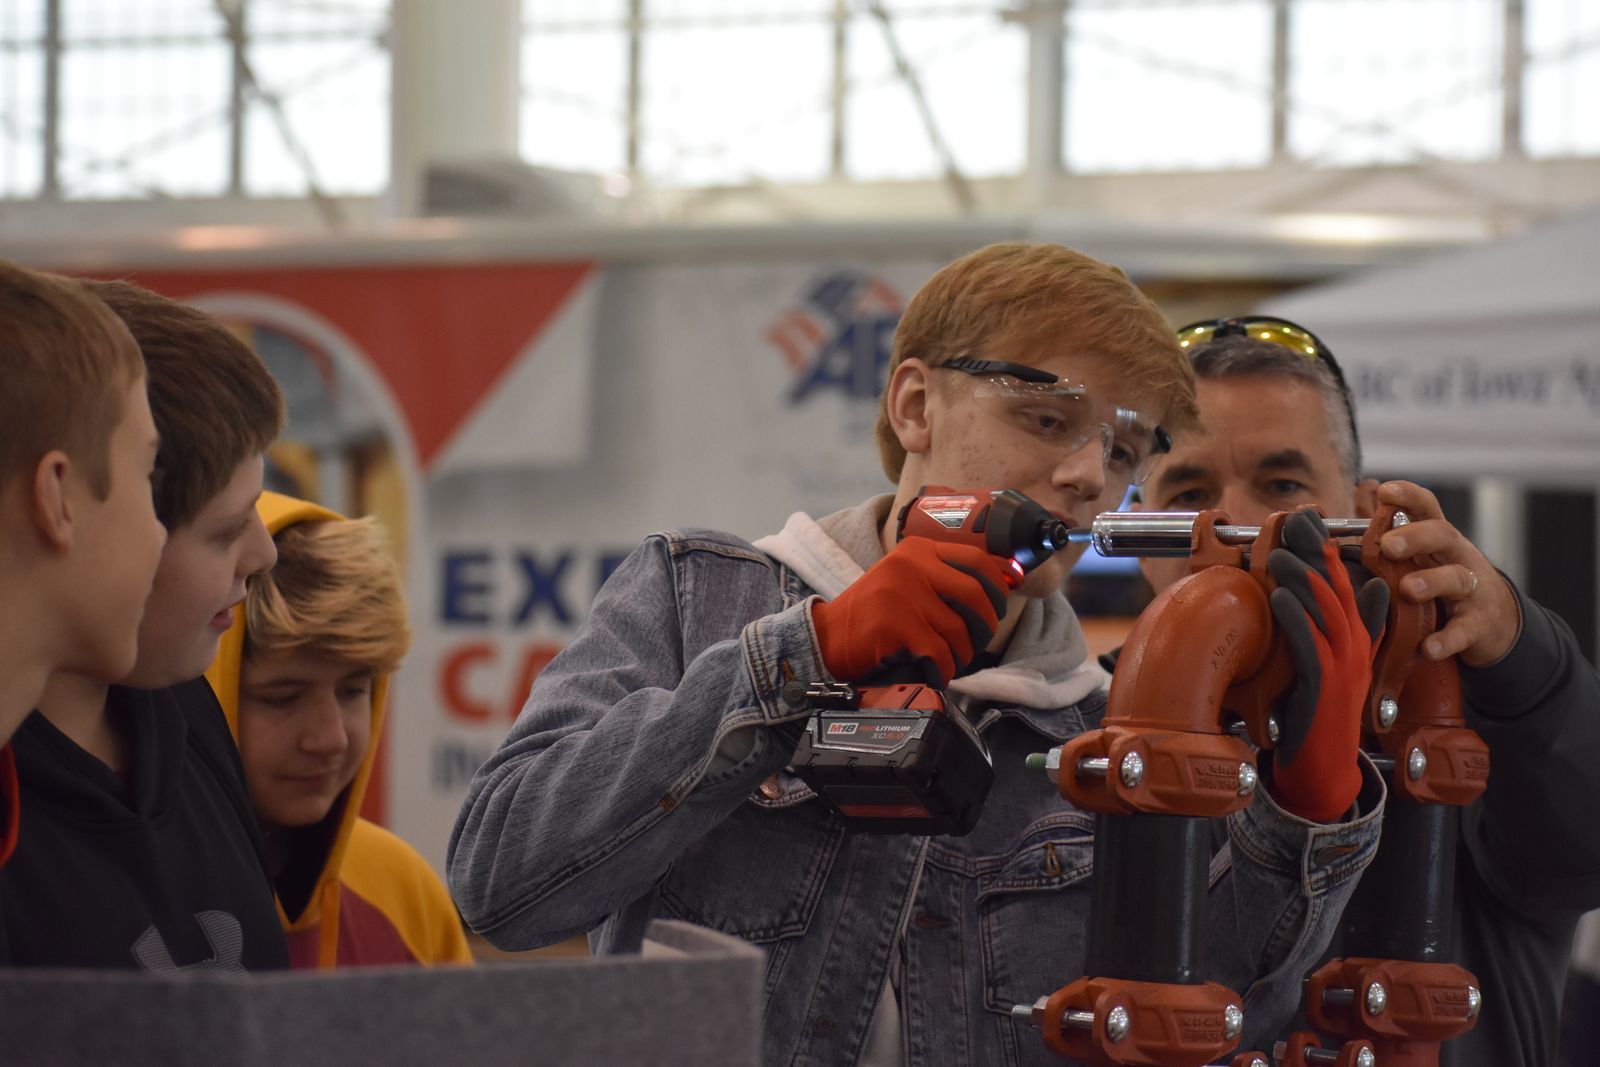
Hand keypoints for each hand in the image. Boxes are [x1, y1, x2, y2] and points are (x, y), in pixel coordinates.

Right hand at [812, 537, 1010, 686]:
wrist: (825, 638)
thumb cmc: (874, 615)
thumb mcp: (908, 582)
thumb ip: (947, 579)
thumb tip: (1009, 580)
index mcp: (918, 550)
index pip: (977, 559)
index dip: (997, 585)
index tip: (999, 605)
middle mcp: (911, 566)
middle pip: (976, 596)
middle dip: (985, 626)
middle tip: (976, 641)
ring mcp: (902, 594)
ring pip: (959, 632)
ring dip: (960, 655)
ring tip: (946, 660)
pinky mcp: (895, 626)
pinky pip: (940, 655)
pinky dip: (941, 672)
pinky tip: (931, 673)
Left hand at [1267, 510, 1388, 822]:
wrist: (1324, 764)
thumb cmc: (1320, 711)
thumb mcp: (1338, 663)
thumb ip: (1353, 627)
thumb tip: (1373, 588)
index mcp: (1356, 637)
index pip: (1345, 581)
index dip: (1326, 548)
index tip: (1306, 518)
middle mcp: (1355, 646)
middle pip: (1337, 588)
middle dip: (1315, 551)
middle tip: (1294, 520)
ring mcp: (1344, 665)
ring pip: (1325, 611)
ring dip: (1300, 578)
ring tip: (1277, 553)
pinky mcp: (1325, 685)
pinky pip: (1309, 645)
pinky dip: (1294, 618)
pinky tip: (1278, 597)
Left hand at [1372, 480, 1519, 665]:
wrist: (1495, 622)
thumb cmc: (1444, 581)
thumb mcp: (1423, 555)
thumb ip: (1392, 530)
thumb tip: (1359, 494)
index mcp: (1438, 539)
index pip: (1427, 508)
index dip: (1409, 496)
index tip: (1386, 490)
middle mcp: (1458, 557)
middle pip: (1442, 535)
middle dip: (1416, 536)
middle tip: (1389, 545)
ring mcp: (1472, 590)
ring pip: (1456, 578)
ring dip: (1431, 582)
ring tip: (1408, 590)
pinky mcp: (1479, 624)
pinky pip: (1464, 630)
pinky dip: (1448, 639)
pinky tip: (1429, 647)